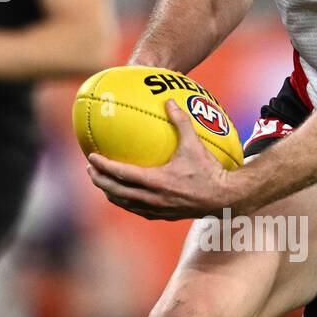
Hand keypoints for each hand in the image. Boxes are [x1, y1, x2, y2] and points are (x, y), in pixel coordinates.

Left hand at [86, 99, 231, 220]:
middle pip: (116, 191)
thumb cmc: (210, 170)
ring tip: (101, 181)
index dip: (104, 166)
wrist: (226, 198)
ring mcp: (157, 209)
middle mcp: (153, 198)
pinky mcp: (164, 215)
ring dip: (110, 192)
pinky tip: (124, 194)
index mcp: (157, 181)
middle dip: (100, 180)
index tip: (91, 157)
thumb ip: (181, 122)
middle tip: (90, 169)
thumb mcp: (195, 144)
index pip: (121, 174)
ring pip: (125, 203)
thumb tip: (169, 101)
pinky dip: (125, 202)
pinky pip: (137, 210)